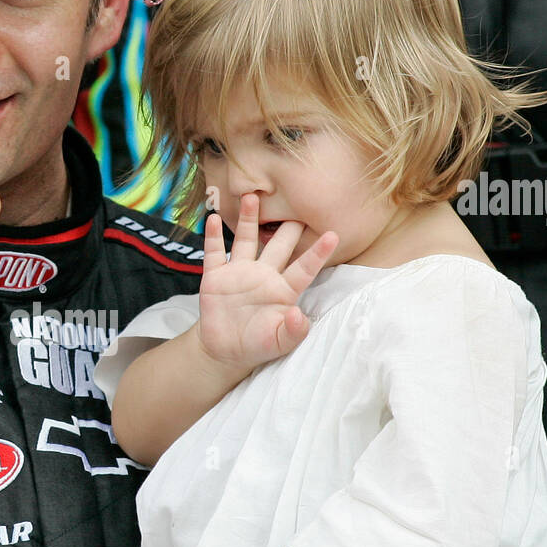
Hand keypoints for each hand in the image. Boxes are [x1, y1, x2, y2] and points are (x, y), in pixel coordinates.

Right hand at [197, 195, 337, 373]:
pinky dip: (213, 236)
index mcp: (283, 290)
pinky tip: (213, 218)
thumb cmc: (258, 344)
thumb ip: (293, 331)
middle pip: (278, 245)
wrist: (225, 350)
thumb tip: (300, 316)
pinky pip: (214, 252)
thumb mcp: (280, 342)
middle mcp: (264, 275)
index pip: (304, 267)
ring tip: (254, 196)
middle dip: (287, 225)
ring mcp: (239, 273)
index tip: (334, 235)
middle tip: (297, 200)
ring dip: (250, 219)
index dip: (318, 252)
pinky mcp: (216, 277)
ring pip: (247, 240)